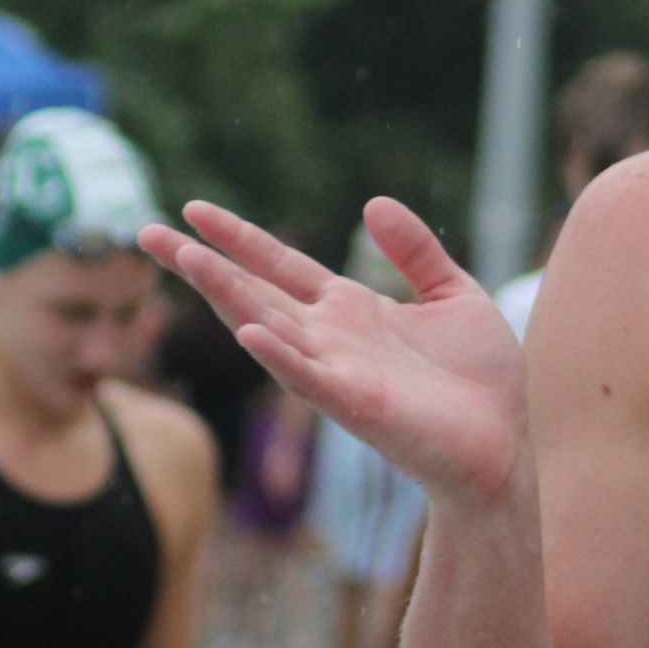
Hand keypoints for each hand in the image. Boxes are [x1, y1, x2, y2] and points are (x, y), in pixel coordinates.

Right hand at [139, 198, 527, 507]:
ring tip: (186, 258)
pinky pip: (307, 377)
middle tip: (145, 231)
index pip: (279, 266)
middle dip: (201, 263)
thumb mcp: (454, 293)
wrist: (503, 443)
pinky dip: (279, 354)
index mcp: (349, 310)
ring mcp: (335, 372)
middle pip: (252, 291)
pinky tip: (249, 331)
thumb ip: (415, 251)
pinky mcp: (356, 404)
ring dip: (226, 294)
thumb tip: (372, 204)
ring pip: (267, 326)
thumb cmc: (479, 377)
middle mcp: (329, 339)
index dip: (238, 237)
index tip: (193, 208)